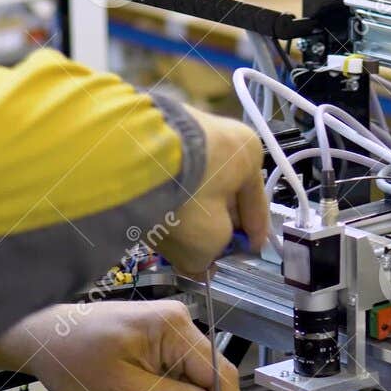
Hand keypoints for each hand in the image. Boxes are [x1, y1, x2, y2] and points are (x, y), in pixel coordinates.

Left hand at [0, 300, 242, 390]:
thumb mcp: (125, 388)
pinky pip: (182, 381)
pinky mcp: (157, 349)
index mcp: (173, 327)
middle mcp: (177, 326)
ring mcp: (168, 337)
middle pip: (213, 380)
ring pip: (199, 384)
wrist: (41, 339)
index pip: (219, 375)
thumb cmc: (71, 355)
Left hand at [154, 106, 269, 277]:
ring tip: (174, 234)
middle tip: (206, 248)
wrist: (134, 155)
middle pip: (223, 192)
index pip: (256, 206)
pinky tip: (153, 213)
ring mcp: (187, 127)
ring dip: (188, 209)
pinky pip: (168, 172)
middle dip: (215, 222)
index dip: (252, 235)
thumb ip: (208, 258)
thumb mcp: (207, 242)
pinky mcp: (154, 129)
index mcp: (249, 156)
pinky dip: (165, 193)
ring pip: (194, 182)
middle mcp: (223, 135)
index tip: (248, 252)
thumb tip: (199, 263)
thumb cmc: (188, 196)